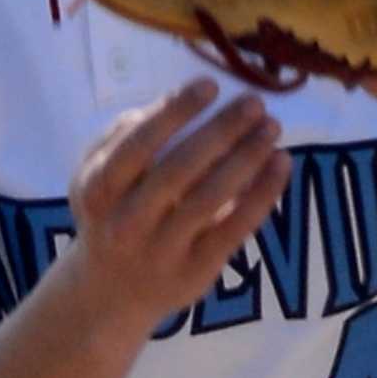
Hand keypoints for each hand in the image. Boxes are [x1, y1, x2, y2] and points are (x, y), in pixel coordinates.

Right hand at [69, 78, 291, 329]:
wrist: (109, 292)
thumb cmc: (111, 214)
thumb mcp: (95, 176)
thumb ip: (121, 136)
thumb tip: (173, 102)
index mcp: (97, 190)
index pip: (137, 145)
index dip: (174, 112)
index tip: (210, 84)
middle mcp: (126, 223)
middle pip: (178, 170)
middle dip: (221, 131)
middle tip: (255, 102)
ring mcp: (162, 250)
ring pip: (210, 199)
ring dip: (246, 158)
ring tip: (271, 127)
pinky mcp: (196, 271)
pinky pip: (235, 228)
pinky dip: (262, 194)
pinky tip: (281, 164)